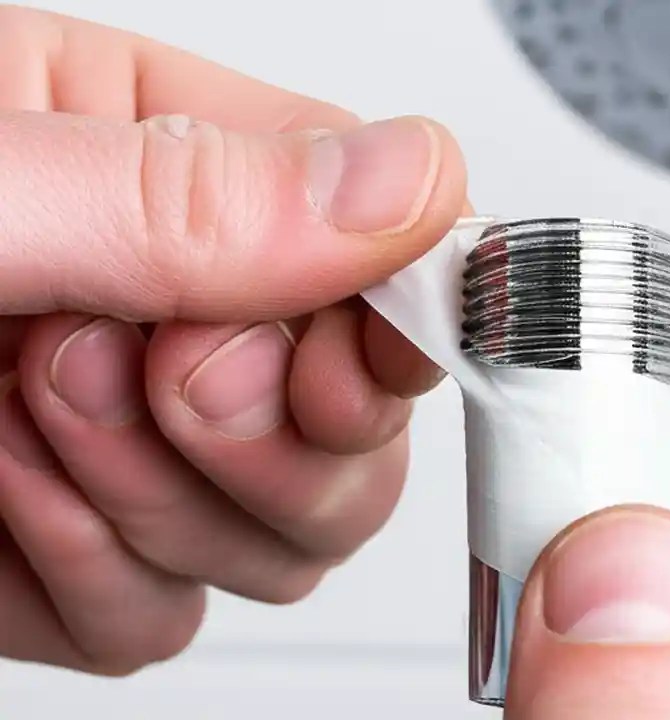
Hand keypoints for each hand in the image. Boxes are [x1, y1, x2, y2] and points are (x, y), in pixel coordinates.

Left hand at [0, 7, 465, 673]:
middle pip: (357, 416)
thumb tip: (407, 181)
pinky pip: (170, 618)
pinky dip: (89, 586)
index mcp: (156, 157)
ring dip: (156, 505)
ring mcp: (126, 441)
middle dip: (263, 428)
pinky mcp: (71, 553)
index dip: (408, 307)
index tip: (350, 350)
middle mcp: (163, 301)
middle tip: (141, 374)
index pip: (383, 233)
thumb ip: (183, 197)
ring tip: (19, 419)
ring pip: (281, 538)